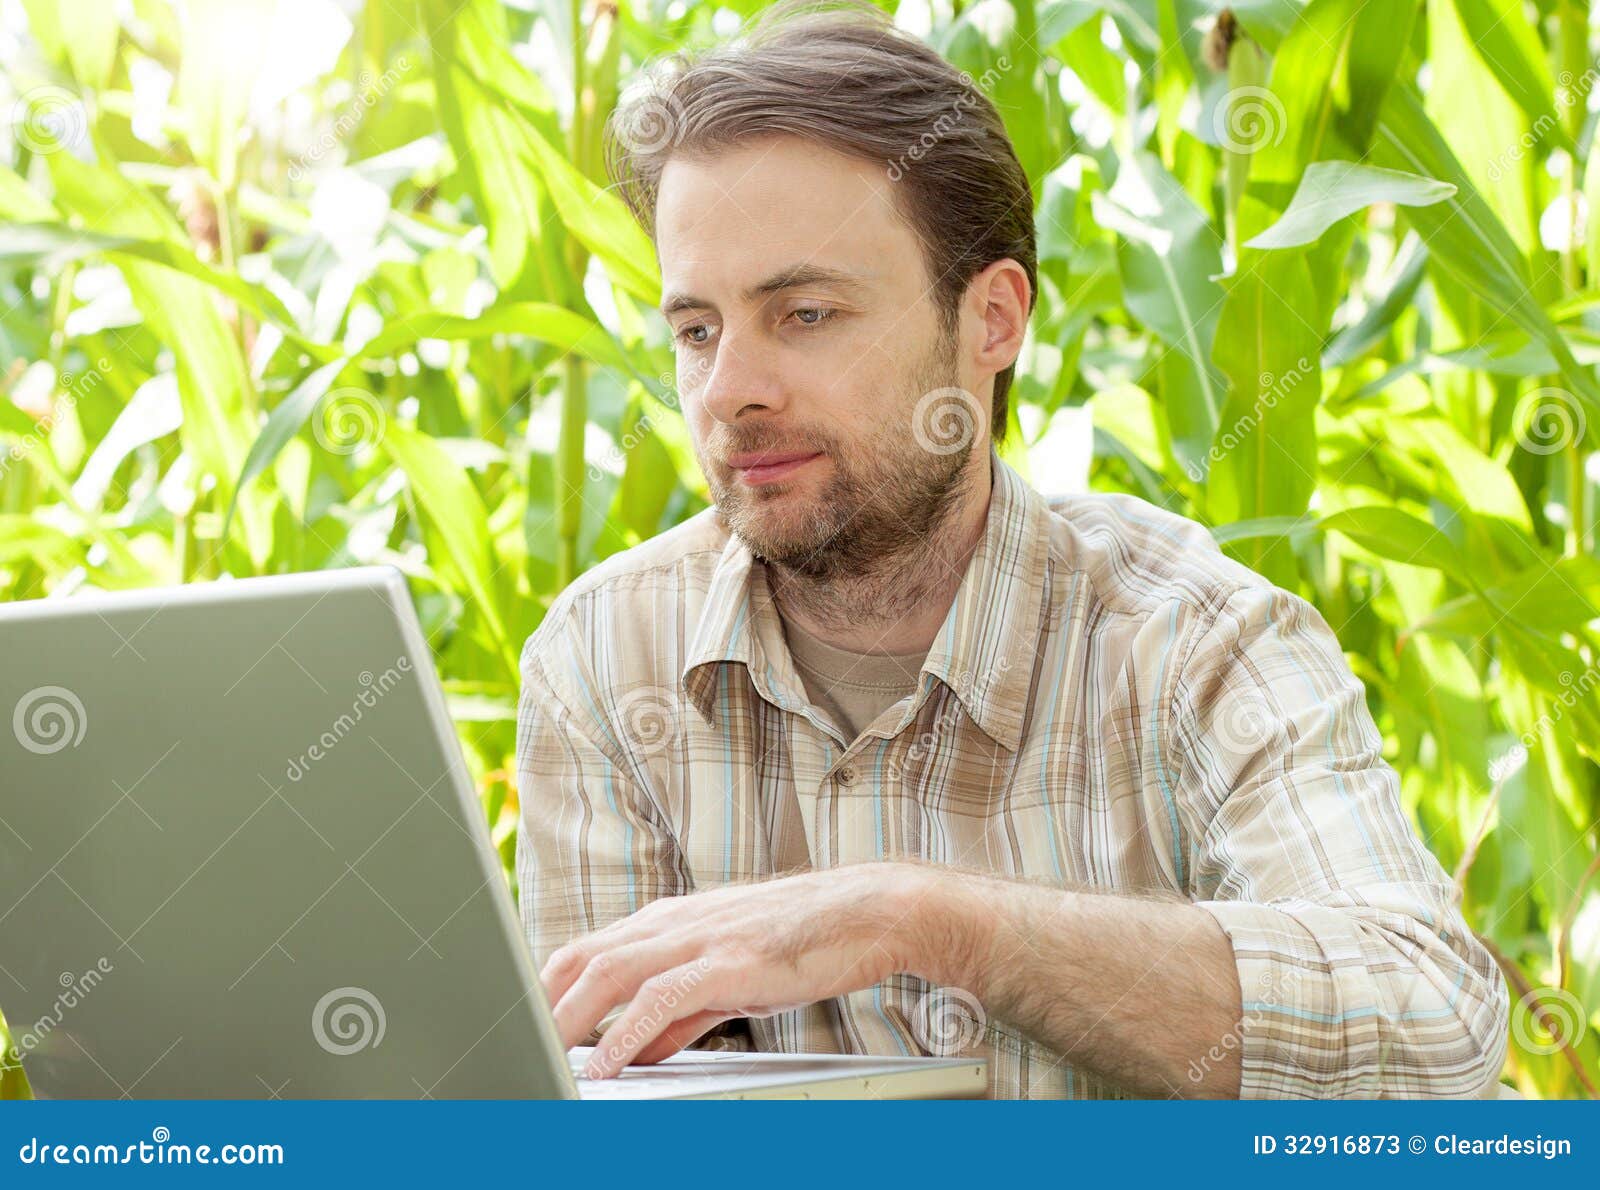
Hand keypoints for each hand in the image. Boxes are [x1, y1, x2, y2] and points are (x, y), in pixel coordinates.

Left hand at [540, 862, 929, 1077]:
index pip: (585, 949)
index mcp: (668, 922)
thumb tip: (632, 1053)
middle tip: (511, 1044)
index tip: (518, 1026)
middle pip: (581, 957)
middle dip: (539, 1002)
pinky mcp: (730, 961)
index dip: (543, 987)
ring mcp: (700, 937)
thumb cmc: (801, 942)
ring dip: (568, 1018)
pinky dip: (627, 1032)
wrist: (867, 913)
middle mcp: (673, 923)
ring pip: (610, 972)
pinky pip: (664, 998)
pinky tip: (608, 1063)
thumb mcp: (727, 979)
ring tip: (541, 1055)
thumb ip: (677, 1016)